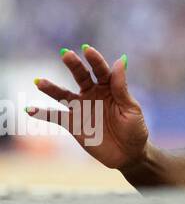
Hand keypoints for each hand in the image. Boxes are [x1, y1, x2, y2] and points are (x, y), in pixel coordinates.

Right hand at [30, 45, 149, 170]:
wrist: (128, 154)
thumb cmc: (135, 129)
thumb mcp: (131, 108)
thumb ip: (121, 87)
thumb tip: (120, 60)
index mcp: (110, 88)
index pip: (101, 71)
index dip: (95, 60)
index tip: (87, 49)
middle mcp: (93, 95)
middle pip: (81, 77)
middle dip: (74, 66)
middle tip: (65, 54)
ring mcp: (82, 109)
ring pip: (64, 95)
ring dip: (51, 89)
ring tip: (39, 82)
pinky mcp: (73, 124)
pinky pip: (55, 117)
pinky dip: (43, 114)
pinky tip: (31, 109)